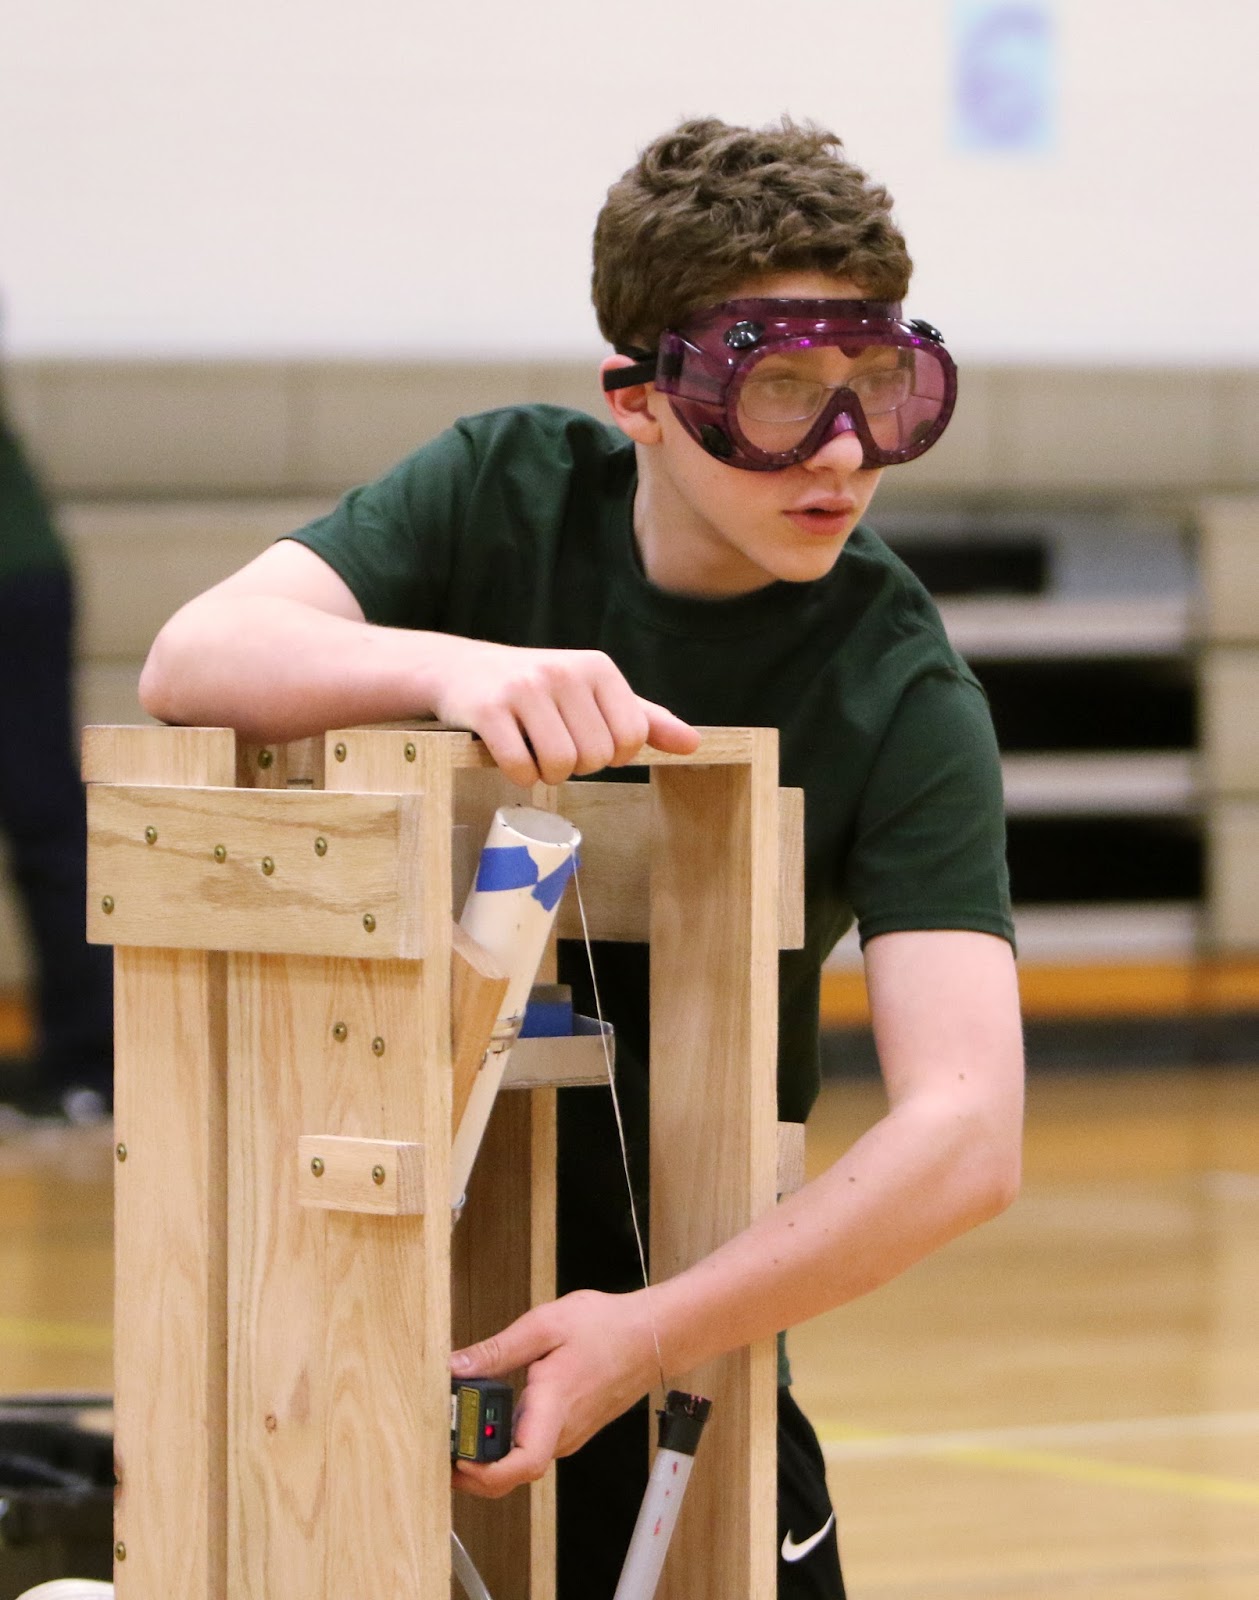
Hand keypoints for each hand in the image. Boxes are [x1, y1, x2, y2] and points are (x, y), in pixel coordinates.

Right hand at [428, 640, 698, 786]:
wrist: (462, 670)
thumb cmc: (539, 690)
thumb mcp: (593, 695)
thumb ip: (643, 719)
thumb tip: (693, 744)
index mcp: (597, 667)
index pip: (631, 737)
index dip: (613, 756)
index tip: (590, 743)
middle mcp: (564, 672)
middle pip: (596, 756)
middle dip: (577, 766)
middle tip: (555, 746)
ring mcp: (524, 688)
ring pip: (560, 764)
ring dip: (548, 774)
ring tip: (536, 755)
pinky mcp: (488, 708)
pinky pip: (519, 766)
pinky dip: (520, 775)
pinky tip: (512, 758)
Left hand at [450, 1288, 661, 1497]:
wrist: (651, 1335)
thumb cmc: (606, 1327)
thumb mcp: (545, 1325)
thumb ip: (499, 1349)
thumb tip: (456, 1366)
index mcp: (555, 1407)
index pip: (522, 1464)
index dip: (484, 1473)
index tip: (456, 1458)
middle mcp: (562, 1432)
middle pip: (512, 1472)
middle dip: (471, 1467)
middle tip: (439, 1441)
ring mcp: (568, 1435)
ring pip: (520, 1461)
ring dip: (487, 1454)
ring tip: (459, 1426)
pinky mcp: (569, 1429)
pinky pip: (532, 1446)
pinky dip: (505, 1441)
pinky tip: (490, 1415)